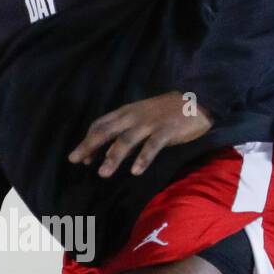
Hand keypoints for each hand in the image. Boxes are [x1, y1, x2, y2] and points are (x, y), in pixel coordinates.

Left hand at [68, 91, 213, 177]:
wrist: (197, 100)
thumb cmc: (166, 112)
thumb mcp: (141, 117)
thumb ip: (124, 132)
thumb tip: (105, 153)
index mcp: (126, 112)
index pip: (101, 124)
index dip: (89, 140)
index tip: (80, 158)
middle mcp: (134, 117)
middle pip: (107, 131)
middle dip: (90, 146)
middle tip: (76, 160)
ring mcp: (150, 123)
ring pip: (126, 140)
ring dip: (113, 157)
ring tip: (103, 173)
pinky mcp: (167, 130)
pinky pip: (152, 146)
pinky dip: (143, 158)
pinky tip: (135, 172)